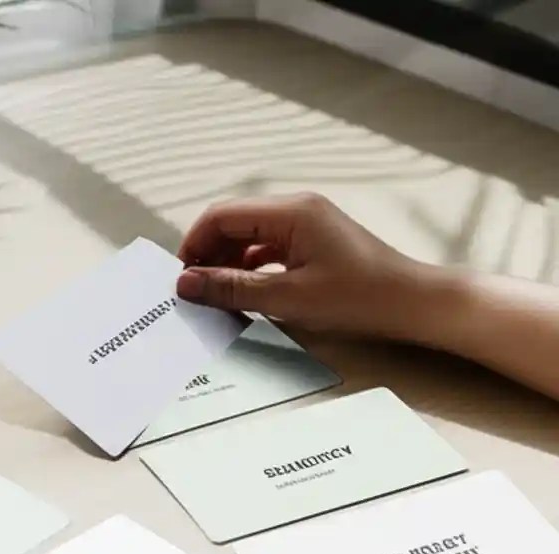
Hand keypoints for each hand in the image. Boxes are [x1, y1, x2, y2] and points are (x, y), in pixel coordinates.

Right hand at [175, 193, 433, 338]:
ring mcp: (306, 223)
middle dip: (207, 254)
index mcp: (290, 212)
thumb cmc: (359, 297)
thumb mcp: (288, 297)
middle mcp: (296, 208)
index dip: (194, 245)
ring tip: (216, 296)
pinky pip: (267, 247)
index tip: (181, 279)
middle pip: (232, 222)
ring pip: (248, 236)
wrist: (414, 303)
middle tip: (194, 291)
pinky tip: (244, 292)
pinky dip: (249, 267)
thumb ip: (232, 288)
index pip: (221, 216)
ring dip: (227, 263)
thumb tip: (186, 284)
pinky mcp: (313, 241)